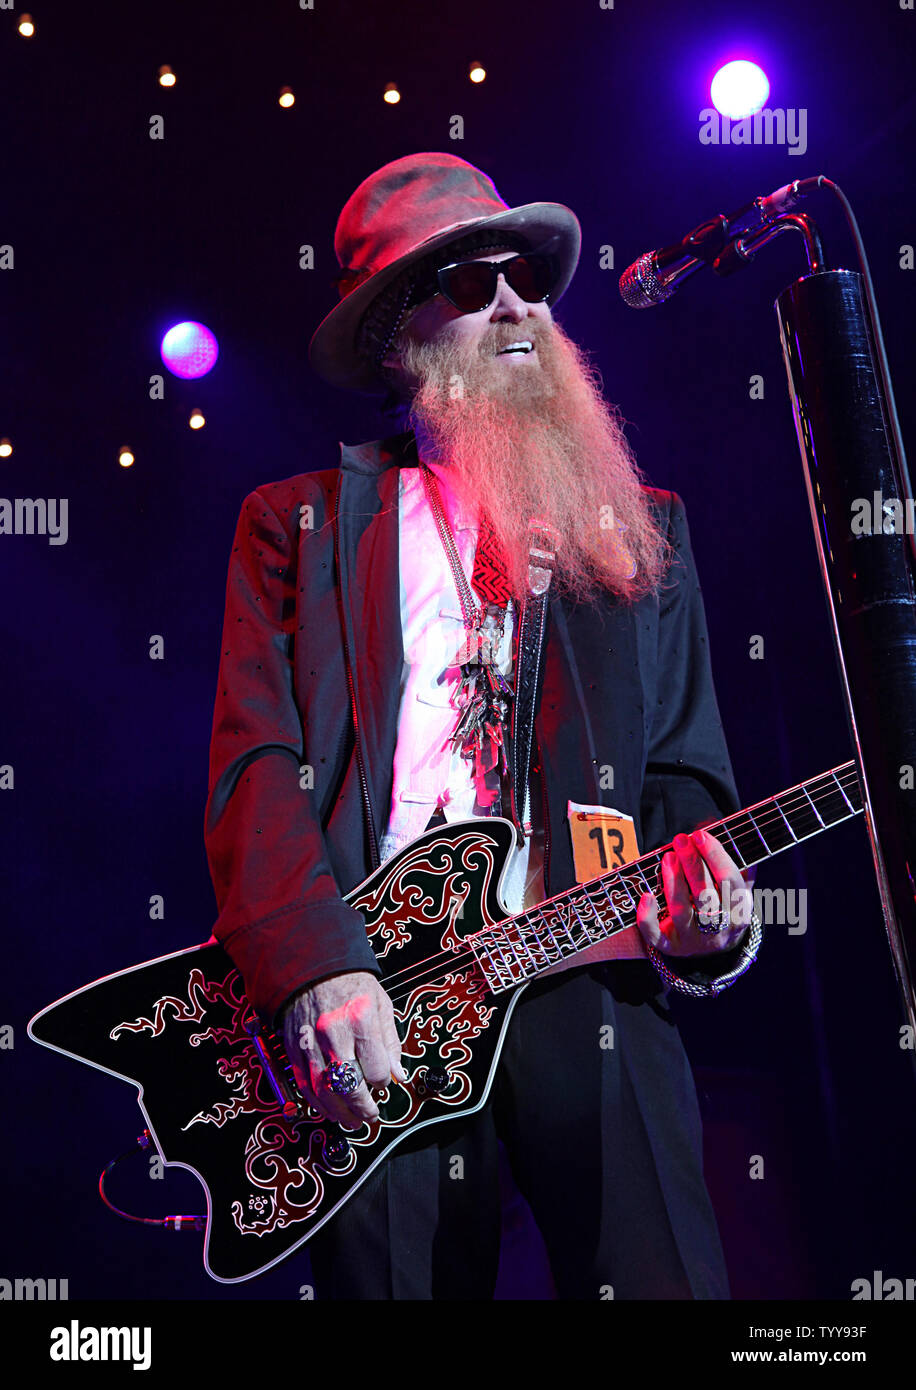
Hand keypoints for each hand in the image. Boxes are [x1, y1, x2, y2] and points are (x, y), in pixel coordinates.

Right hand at [279, 971, 407, 1129]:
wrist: (310, 964)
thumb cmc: (348, 980)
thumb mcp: (380, 1002)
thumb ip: (390, 1041)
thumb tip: (398, 1074)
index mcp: (360, 1019)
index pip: (376, 1069)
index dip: (384, 1081)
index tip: (385, 1082)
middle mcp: (333, 1033)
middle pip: (349, 1086)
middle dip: (363, 1108)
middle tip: (371, 1116)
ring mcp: (310, 1041)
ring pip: (324, 1091)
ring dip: (339, 1112)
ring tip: (352, 1120)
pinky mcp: (294, 1047)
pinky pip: (304, 1083)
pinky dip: (317, 1102)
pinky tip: (329, 1109)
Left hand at [636, 829, 754, 958]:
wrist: (715, 948)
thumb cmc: (724, 903)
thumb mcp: (736, 886)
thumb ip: (734, 860)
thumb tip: (716, 826)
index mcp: (740, 910)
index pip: (730, 882)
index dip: (716, 857)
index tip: (701, 834)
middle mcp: (718, 929)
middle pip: (705, 896)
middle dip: (692, 865)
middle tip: (681, 839)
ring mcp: (693, 940)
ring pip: (681, 912)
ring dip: (673, 882)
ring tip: (668, 857)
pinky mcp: (670, 948)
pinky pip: (656, 937)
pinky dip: (648, 918)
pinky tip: (646, 895)